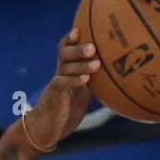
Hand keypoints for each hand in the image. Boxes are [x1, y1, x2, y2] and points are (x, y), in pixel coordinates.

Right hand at [21, 29, 98, 149]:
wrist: (43, 130)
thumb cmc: (65, 113)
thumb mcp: (82, 95)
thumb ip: (93, 84)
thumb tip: (116, 77)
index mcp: (65, 71)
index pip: (65, 49)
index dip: (72, 38)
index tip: (82, 29)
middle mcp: (59, 74)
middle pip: (64, 54)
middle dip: (78, 48)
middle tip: (93, 46)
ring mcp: (55, 84)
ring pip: (66, 68)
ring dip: (81, 64)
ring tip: (97, 63)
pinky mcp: (54, 96)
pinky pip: (63, 84)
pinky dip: (75, 80)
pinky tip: (86, 79)